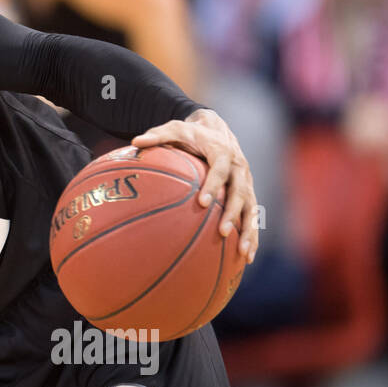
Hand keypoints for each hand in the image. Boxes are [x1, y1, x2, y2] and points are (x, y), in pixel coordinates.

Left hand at [131, 107, 257, 261]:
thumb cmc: (191, 133)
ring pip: (251, 208)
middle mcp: (239, 168)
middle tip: (222, 232)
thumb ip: (157, 135)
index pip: (220, 169)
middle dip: (233, 214)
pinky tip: (246, 257)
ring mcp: (246, 182)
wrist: (217, 129)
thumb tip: (134, 142)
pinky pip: (252, 216)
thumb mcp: (174, 128)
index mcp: (222, 152)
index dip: (213, 185)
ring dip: (249, 231)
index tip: (203, 203)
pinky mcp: (248, 193)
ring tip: (242, 253)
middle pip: (240, 193)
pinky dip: (252, 235)